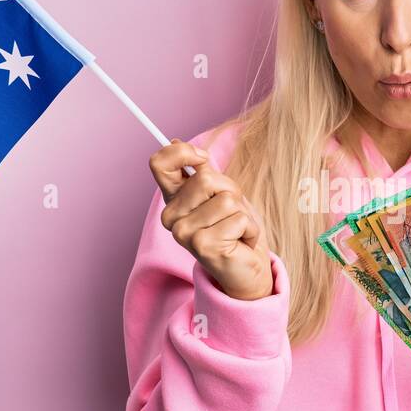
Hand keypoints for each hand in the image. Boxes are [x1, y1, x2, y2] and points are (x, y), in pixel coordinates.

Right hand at [149, 139, 274, 300]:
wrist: (244, 268)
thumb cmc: (232, 229)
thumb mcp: (217, 193)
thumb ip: (200, 170)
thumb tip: (176, 141)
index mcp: (172, 200)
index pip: (160, 162)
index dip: (182, 151)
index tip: (202, 158)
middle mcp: (171, 217)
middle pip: (207, 178)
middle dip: (231, 190)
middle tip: (232, 213)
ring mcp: (184, 233)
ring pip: (226, 199)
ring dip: (242, 213)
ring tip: (237, 230)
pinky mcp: (203, 245)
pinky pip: (239, 218)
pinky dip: (250, 229)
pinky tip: (241, 243)